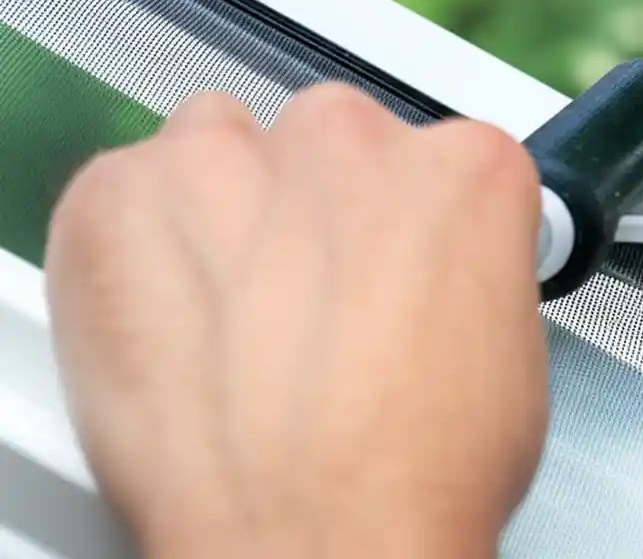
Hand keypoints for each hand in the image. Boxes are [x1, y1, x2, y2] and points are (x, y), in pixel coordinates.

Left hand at [46, 86, 547, 557]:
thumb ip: (462, 269)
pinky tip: (176, 330)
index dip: (409, 230)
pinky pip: (130, 195)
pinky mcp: (120, 198)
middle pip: (329, 143)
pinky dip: (142, 251)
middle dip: (319, 213)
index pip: (435, 160)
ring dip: (228, 216)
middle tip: (313, 309)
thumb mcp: (505, 352)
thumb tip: (426, 276)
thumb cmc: (414, 474)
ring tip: (236, 324)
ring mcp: (230, 160)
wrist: (315, 542)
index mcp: (463, 169)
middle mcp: (351, 140)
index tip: (393, 273)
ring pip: (223, 152)